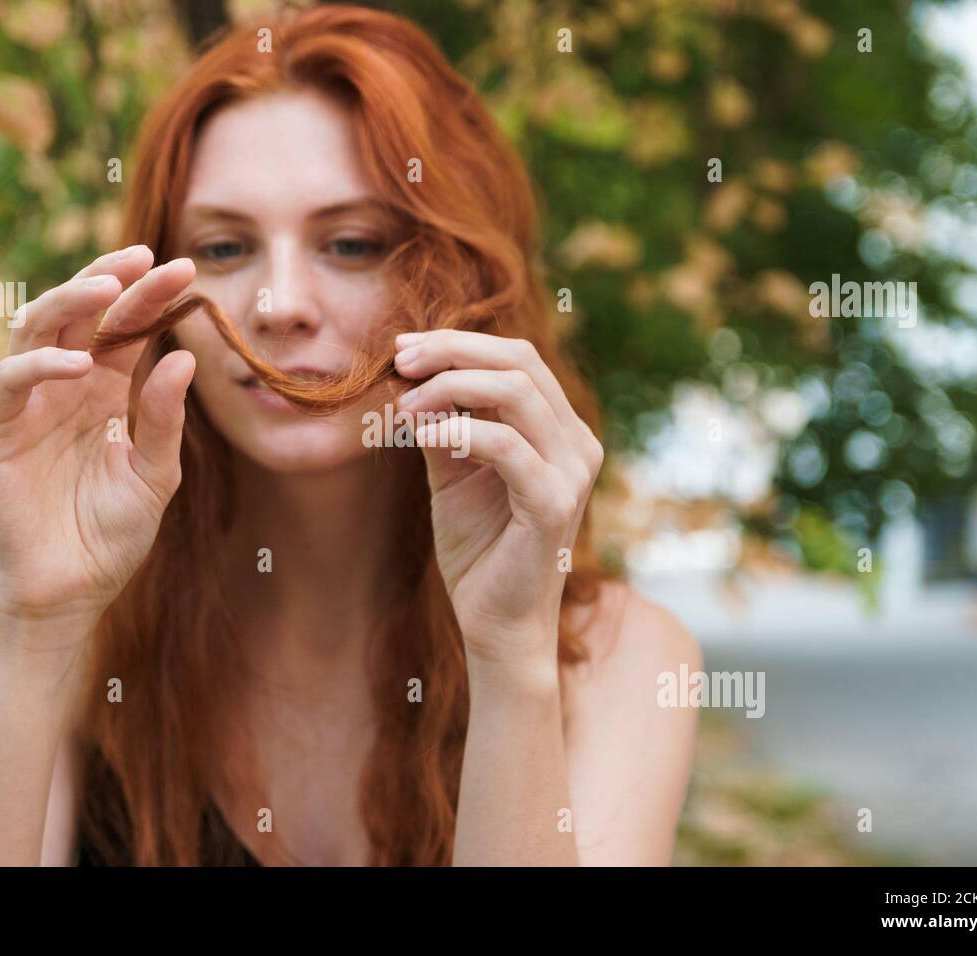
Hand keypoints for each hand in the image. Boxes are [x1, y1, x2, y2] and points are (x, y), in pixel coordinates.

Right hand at [0, 245, 196, 638]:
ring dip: (69, 300)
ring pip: (37, 329)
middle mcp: (68, 387)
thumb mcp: (155, 475)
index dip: (150, 295)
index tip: (185, 269)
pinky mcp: (0, 431)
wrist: (72, 590)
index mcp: (108, 391)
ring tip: (108, 287)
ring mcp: (31, 405)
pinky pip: (11, 382)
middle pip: (82, 313)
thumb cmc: (112, 535)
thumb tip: (184, 360)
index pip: (127, 327)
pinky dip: (42, 365)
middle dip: (111, 278)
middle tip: (145, 258)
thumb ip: (165, 420)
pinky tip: (80, 363)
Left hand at [392, 329, 603, 667]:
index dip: (460, 344)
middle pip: (519, 362)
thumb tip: (405, 375)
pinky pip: (505, 445)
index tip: (404, 350)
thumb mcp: (452, 472)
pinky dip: (458, 430)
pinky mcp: (554, 503)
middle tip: (400, 362)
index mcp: (560, 431)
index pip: (517, 359)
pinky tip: (423, 434)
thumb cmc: (478, 549)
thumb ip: (439, 423)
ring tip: (404, 405)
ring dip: (450, 388)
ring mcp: (572, 472)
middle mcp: (577, 444)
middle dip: (452, 352)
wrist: (495, 622)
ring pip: (516, 392)